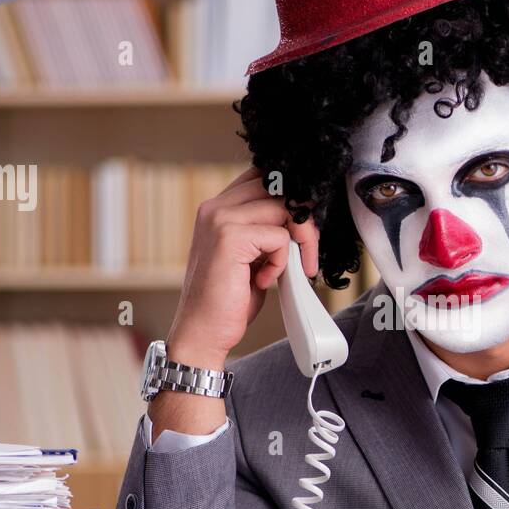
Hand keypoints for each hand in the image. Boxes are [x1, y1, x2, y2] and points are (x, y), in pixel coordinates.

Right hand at [150, 167, 318, 438]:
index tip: (304, 227)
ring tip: (289, 269)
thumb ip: (268, 230)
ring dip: (298, 241)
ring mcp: (220, 219)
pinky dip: (281, 261)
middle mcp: (215, 207)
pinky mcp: (229, 237)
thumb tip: (303, 215)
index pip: (265, 177)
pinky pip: (278, 237)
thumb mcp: (252, 255)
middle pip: (279, 188)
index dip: (292, 197)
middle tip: (306, 253)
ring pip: (284, 209)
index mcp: (218, 207)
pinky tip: (264, 280)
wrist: (203, 331)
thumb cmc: (229, 298)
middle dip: (304, 218)